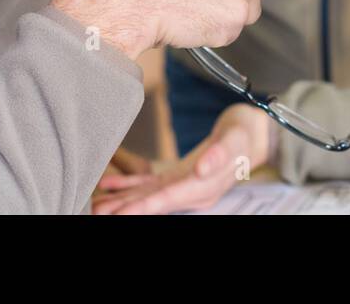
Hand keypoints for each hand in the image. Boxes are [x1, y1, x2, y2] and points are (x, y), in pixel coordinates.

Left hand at [92, 104, 279, 213]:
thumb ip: (220, 154)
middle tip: (97, 214)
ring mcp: (185, 186)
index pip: (169, 198)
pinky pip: (151, 185)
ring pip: (148, 197)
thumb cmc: (244, 134)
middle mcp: (193, 191)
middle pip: (154, 203)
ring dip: (122, 201)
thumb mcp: (235, 139)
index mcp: (205, 186)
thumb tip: (202, 168)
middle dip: (125, 210)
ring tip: (98, 205)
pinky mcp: (179, 177)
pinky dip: (130, 186)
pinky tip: (110, 185)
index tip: (121, 214)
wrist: (252, 134)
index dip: (143, 207)